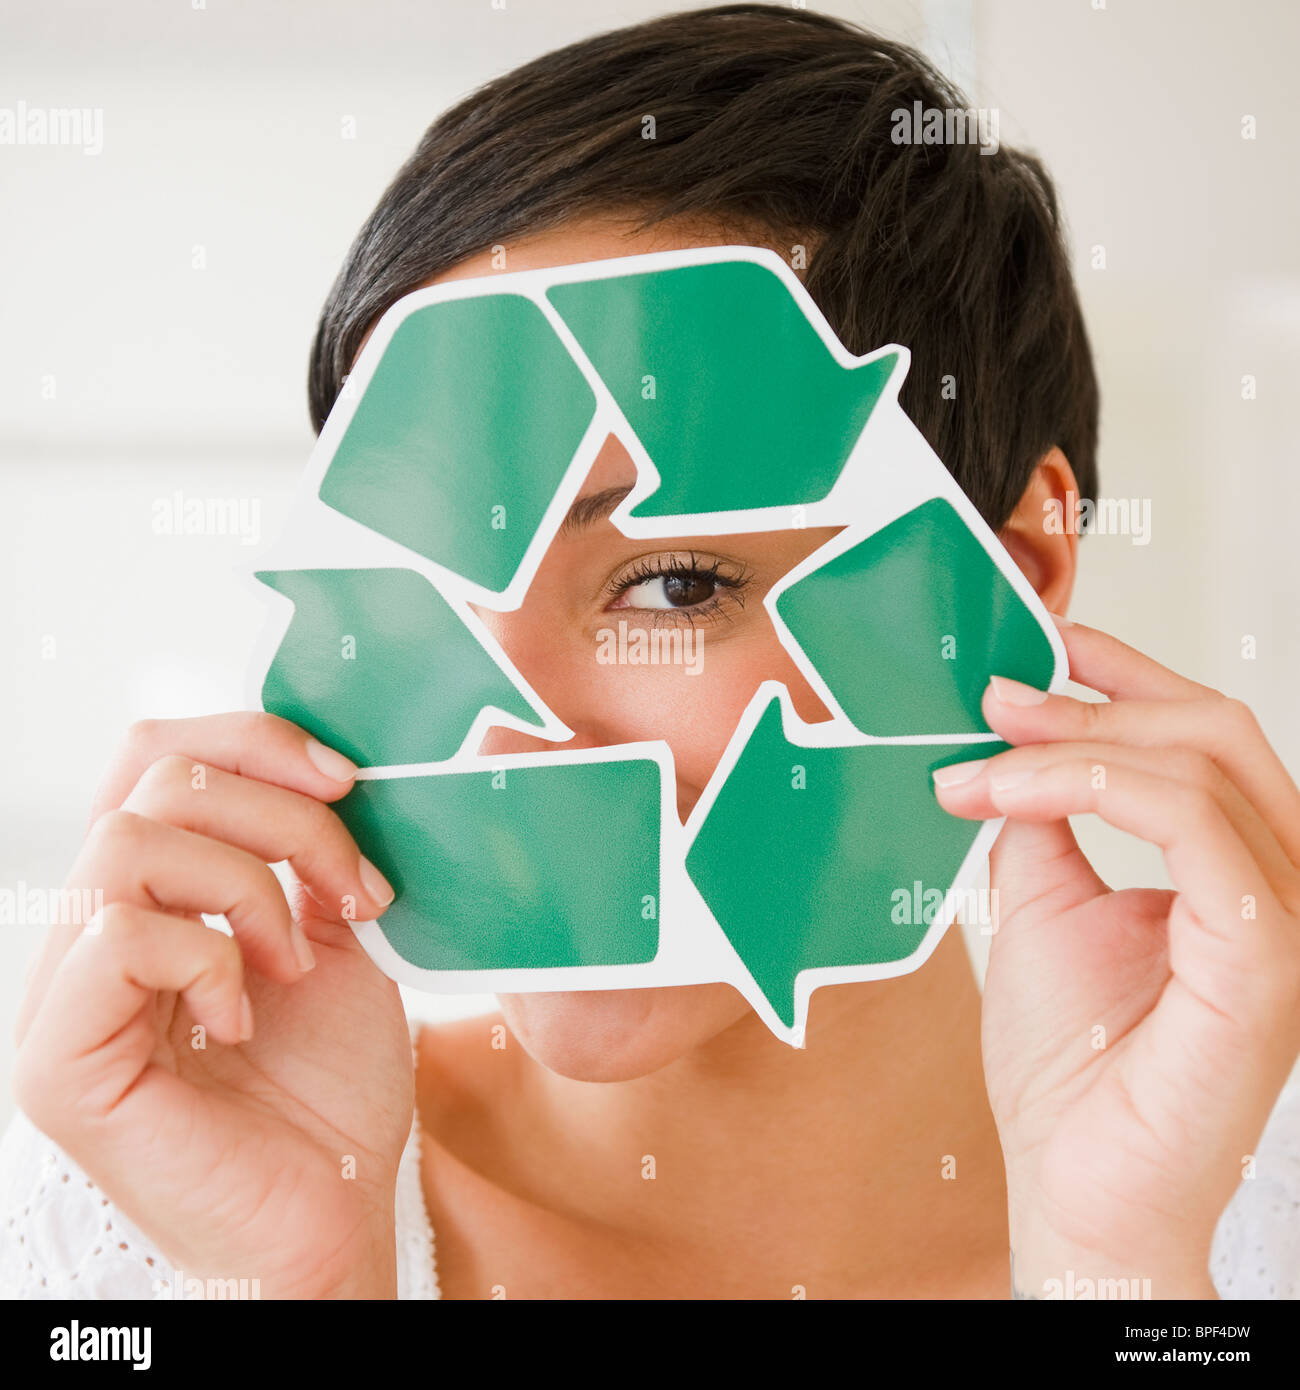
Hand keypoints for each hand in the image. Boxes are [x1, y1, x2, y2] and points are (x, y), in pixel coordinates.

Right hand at [13, 714, 411, 1297]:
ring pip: (131, 839)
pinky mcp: (59, 1056)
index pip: (157, 754)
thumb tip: (325, 765)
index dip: (251, 739)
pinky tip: (243, 1013)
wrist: (335, 1210)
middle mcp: (93, 928)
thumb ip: (309, 855)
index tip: (348, 779)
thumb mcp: (337, 938)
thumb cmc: (331, 1087)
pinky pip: (117, 933)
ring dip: (251, 886)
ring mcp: (65, 992)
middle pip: (155, 776)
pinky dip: (209, 956)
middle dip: (284, 814)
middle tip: (356, 887)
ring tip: (296, 960)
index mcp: (153, 892)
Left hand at [934, 618, 1299, 1298]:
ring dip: (1074, 743)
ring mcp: (1284, 920)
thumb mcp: (1044, 901)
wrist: (1073, 1180)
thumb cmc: (1070, 1065)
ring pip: (1199, 764)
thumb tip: (1020, 740)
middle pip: (1211, 731)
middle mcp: (1280, 885)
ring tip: (980, 758)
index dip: (1129, 673)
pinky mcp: (1264, 956)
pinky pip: (1191, 825)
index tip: (1044, 643)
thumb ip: (1047, 818)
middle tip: (993, 698)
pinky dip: (1091, 786)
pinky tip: (1009, 792)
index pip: (1206, 737)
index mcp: (1238, 870)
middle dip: (1091, 700)